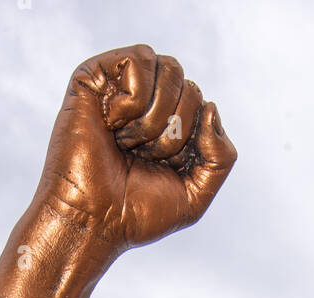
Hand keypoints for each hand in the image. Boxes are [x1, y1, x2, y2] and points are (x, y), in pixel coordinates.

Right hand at [44, 44, 236, 248]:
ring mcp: (120, 86)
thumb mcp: (195, 196)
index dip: (191, 142)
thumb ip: (222, 158)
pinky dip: (134, 99)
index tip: (162, 168)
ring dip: (155, 118)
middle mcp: (145, 101)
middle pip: (191, 86)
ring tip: (126, 142)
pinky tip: (111, 122)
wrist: (91, 222)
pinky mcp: (93, 77)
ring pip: (171, 69)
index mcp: (167, 124)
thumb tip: (210, 106)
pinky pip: (140, 59)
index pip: (202, 105)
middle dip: (174, 132)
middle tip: (141, 156)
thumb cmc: (134, 214)